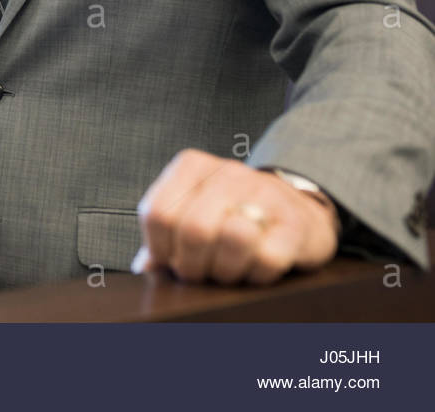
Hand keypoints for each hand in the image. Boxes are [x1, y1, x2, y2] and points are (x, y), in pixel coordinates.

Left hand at [132, 148, 338, 284]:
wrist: (297, 210)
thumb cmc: (232, 216)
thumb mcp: (194, 213)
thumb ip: (163, 236)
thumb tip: (144, 268)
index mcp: (192, 166)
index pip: (157, 213)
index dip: (160, 249)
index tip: (171, 260)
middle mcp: (228, 172)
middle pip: (194, 229)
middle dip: (192, 265)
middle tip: (200, 273)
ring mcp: (265, 193)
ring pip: (233, 239)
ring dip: (225, 270)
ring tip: (226, 272)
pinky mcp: (296, 222)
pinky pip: (268, 259)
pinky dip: (256, 276)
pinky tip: (254, 270)